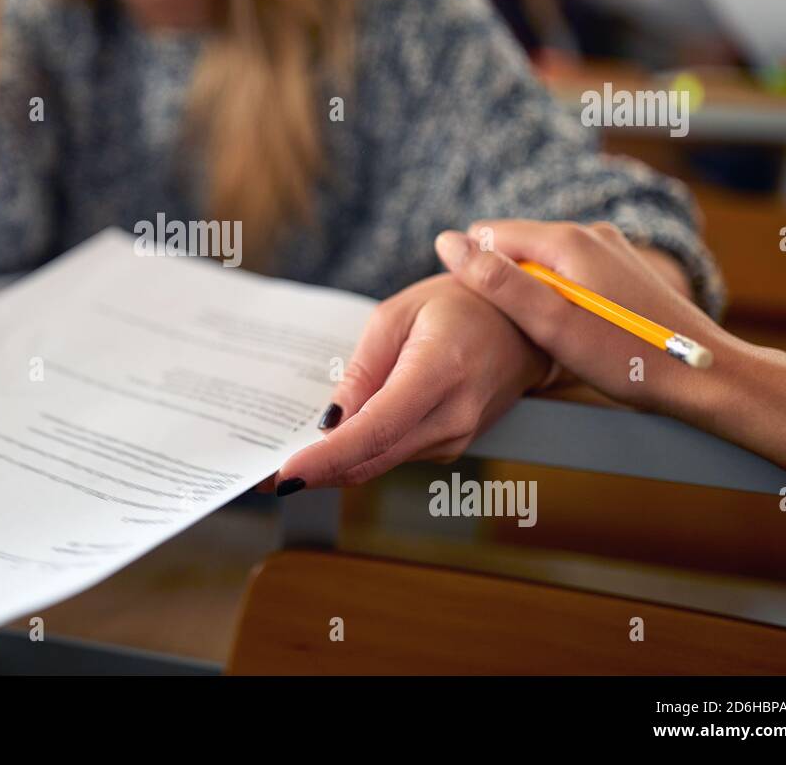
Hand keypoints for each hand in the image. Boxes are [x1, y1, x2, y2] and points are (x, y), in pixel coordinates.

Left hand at [269, 274, 550, 491]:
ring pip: (380, 462)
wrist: (524, 321)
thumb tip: (330, 422)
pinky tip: (329, 445)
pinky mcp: (452, 445)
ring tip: (283, 460)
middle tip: (261, 479)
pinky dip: (359, 454)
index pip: (376, 430)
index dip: (328, 457)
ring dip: (333, 465)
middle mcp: (453, 416)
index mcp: (439, 373)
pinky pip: (395, 454)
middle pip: (372, 458)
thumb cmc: (459, 305)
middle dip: (315, 472)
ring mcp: (457, 437)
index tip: (285, 473)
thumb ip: (362, 370)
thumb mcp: (397, 315)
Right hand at [433, 220, 724, 411]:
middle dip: (505, 283)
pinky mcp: (624, 269)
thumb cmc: (626, 358)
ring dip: (533, 294)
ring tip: (551, 337)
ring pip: (544, 261)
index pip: (488, 234)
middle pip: (517, 246)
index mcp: (566, 239)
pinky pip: (571, 272)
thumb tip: (446, 242)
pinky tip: (576, 332)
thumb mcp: (549, 325)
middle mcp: (589, 232)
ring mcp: (611, 248)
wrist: (704, 375)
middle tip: (521, 333)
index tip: (487, 315)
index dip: (475, 273)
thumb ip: (496, 281)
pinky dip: (560, 297)